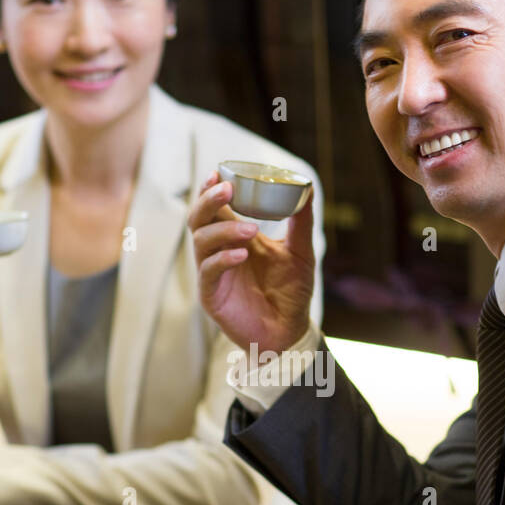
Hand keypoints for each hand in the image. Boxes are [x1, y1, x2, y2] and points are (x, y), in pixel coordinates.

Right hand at [189, 172, 314, 353]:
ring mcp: (213, 275)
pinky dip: (223, 260)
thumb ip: (301, 223)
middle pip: (198, 220)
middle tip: (227, 189)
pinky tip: (241, 255)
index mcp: (234, 237)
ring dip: (223, 231)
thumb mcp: (301, 252)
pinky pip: (209, 273)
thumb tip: (307, 189)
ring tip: (251, 229)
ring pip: (201, 243)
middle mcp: (218, 252)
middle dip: (208, 201)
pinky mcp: (212, 297)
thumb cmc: (291, 292)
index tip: (220, 172)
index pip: (213, 208)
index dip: (210, 190)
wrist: (290, 332)